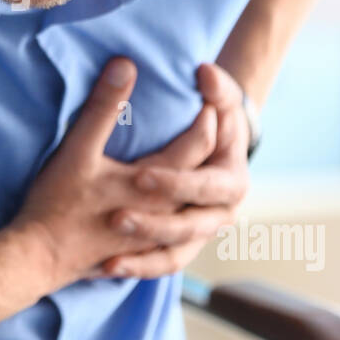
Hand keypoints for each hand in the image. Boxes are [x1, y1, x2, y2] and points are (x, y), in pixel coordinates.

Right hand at [9, 56, 210, 287]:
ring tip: (203, 175)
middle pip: (202, 181)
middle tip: (213, 128)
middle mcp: (163, 214)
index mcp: (153, 185)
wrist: (36, 259)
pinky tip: (181, 225)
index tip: (208, 101)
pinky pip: (175, 245)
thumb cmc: (58, 204)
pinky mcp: (138, 257)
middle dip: (211, 153)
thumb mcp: (78, 150)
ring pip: (195, 216)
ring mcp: (152, 240)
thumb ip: (103, 108)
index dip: (206, 121)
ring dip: (201, 194)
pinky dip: (184, 229)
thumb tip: (125, 65)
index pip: (197, 147)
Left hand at [93, 61, 251, 279]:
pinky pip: (162, 265)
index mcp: (231, 180)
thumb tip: (203, 70)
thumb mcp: (220, 100)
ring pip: (176, 252)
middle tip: (115, 219)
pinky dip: (139, 268)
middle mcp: (221, 212)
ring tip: (109, 253)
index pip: (206, 185)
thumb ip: (215, 86)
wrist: (222, 143)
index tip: (138, 176)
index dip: (175, 183)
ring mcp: (201, 232)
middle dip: (153, 224)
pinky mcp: (183, 244)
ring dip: (143, 254)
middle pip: (189, 225)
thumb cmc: (218, 116)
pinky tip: (107, 269)